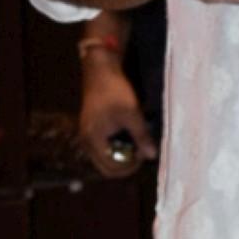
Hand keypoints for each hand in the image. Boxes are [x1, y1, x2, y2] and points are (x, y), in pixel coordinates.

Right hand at [78, 46, 152, 177]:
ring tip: (136, 142)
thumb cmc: (115, 90)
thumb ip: (141, 136)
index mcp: (93, 140)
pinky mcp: (92, 127)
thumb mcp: (132, 113)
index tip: (143, 155)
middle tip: (141, 152)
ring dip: (121, 154)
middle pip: (107, 167)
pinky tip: (128, 133)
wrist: (100, 69)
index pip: (111, 169)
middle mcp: (87, 141)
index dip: (129, 167)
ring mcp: (88, 134)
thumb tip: (152, 156)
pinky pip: (104, 146)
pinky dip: (116, 145)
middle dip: (125, 164)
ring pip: (106, 157)